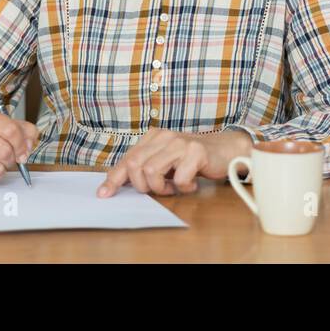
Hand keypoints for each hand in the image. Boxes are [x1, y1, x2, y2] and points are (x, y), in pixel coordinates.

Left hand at [97, 128, 251, 197]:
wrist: (226, 151)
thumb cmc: (193, 160)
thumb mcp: (166, 162)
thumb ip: (145, 168)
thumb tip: (119, 184)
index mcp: (153, 137)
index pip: (127, 158)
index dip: (114, 178)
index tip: (103, 194)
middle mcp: (163, 136)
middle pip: (135, 165)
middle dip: (142, 186)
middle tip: (159, 190)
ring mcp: (180, 142)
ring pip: (152, 172)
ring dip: (162, 188)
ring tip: (174, 186)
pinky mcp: (196, 151)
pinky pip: (178, 178)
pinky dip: (183, 187)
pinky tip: (192, 182)